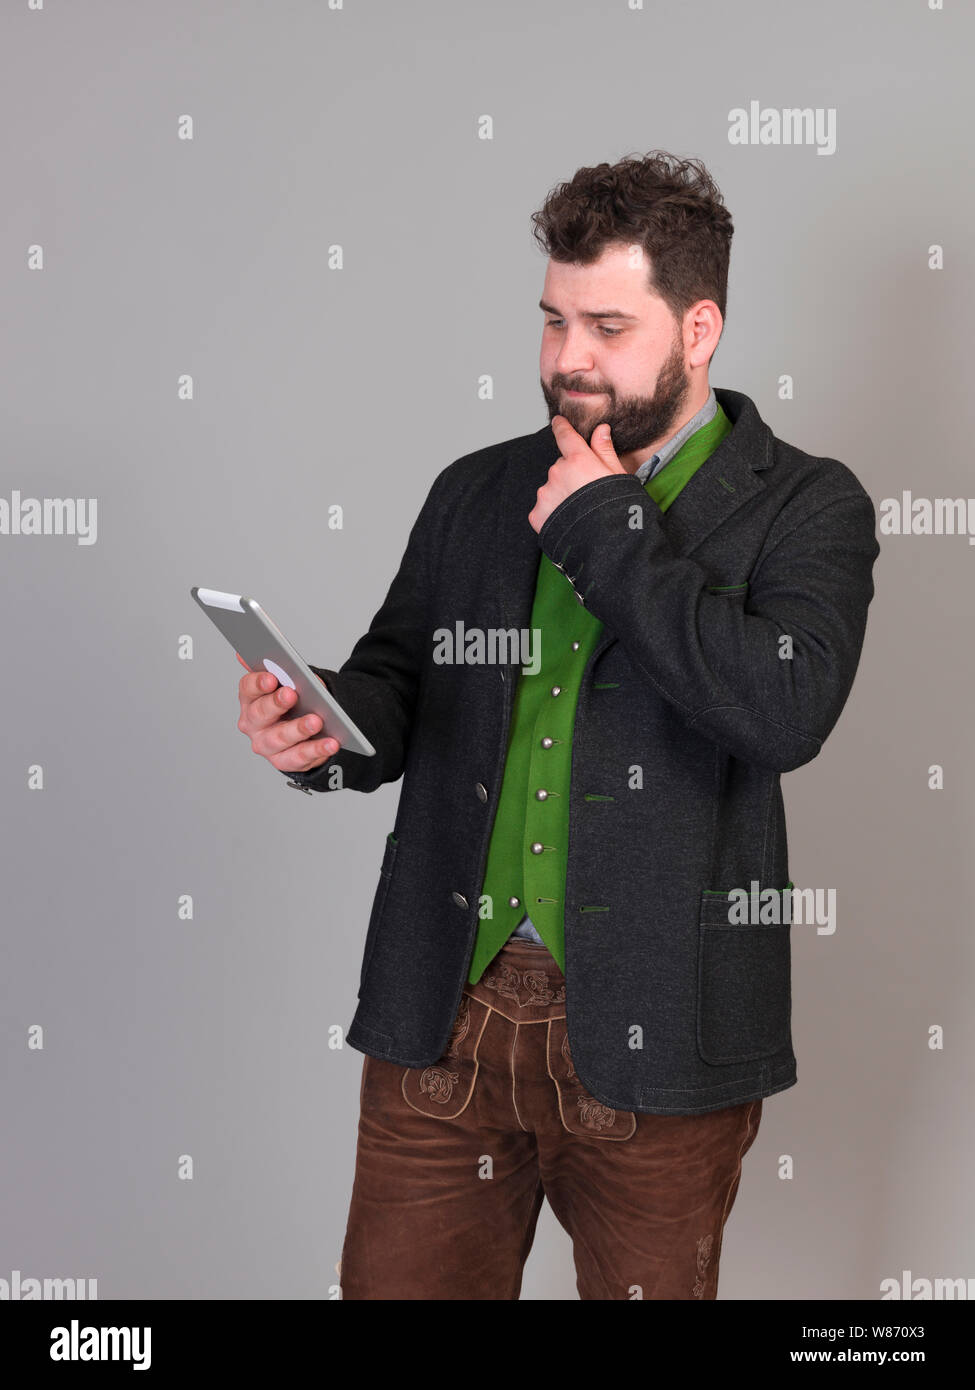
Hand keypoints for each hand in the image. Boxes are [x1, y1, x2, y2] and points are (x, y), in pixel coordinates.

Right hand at [235, 654, 339, 773]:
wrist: (308, 728)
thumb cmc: (296, 700)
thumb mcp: (290, 680)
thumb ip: (276, 667)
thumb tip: (251, 653)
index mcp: (250, 699)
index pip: (247, 689)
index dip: (258, 683)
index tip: (271, 677)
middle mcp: (252, 723)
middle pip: (259, 714)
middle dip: (275, 703)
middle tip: (292, 694)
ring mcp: (266, 744)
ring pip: (278, 738)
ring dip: (298, 729)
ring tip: (316, 721)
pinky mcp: (283, 761)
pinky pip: (299, 757)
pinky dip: (316, 750)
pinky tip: (331, 742)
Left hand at [528, 415, 625, 533]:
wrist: (607, 544)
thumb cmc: (618, 508)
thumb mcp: (618, 476)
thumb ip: (605, 451)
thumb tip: (601, 429)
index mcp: (578, 460)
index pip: (565, 436)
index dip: (561, 427)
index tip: (557, 421)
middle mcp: (557, 473)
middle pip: (561, 467)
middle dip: (571, 476)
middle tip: (587, 494)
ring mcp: (545, 494)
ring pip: (551, 488)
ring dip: (561, 495)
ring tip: (579, 512)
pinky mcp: (537, 514)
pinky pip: (543, 509)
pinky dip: (553, 514)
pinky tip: (568, 522)